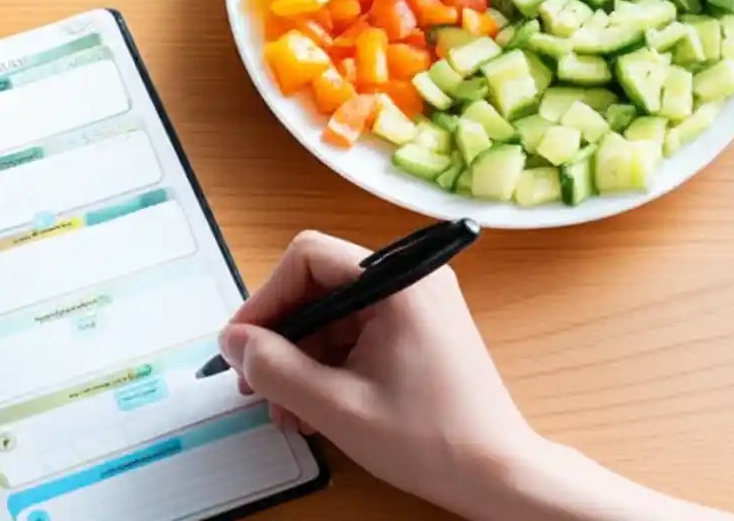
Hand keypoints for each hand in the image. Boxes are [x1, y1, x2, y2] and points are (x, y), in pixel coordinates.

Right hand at [220, 231, 733, 520]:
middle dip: (281, 338)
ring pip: (331, 315)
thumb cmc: (434, 440)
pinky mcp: (416, 330)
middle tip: (256, 382)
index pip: (308, 258)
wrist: (498, 476)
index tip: (243, 344)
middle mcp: (411, 280)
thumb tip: (234, 343)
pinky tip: (314, 406)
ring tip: (288, 409)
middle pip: (318, 287)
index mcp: (399, 282)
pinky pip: (354, 333)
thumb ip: (275, 369)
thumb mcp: (336, 406)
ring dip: (300, 360)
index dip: (266, 299)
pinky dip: (327, 366)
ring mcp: (416, 305)